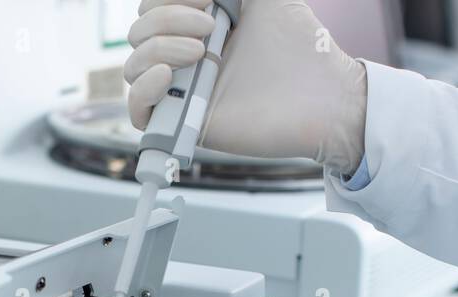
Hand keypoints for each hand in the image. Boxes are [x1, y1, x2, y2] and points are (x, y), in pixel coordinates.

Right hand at [125, 0, 368, 175]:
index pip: (151, 8)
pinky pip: (138, 112)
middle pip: (139, 34)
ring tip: (202, 52)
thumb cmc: (302, 47)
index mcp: (198, 27)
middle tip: (211, 27)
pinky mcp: (187, 125)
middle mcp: (187, 60)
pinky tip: (169, 74)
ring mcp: (185, 92)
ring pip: (133, 67)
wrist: (324, 94)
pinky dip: (143, 89)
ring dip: (158, 47)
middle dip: (166, 19)